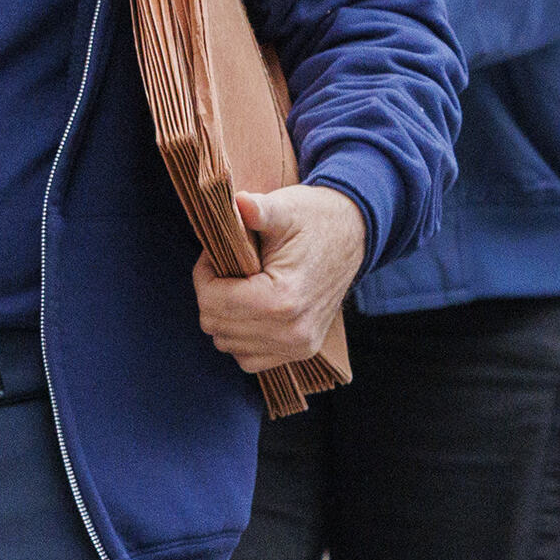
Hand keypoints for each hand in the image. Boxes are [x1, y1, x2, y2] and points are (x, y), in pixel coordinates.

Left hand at [195, 182, 368, 370]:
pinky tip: (250, 309)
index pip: (212, 302)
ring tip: (240, 285)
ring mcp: (298, 345)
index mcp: (283, 299)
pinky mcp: (301, 351)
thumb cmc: (315, 219)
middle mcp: (291, 331)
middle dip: (212, 294)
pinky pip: (248, 358)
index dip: (204, 275)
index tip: (216, 255)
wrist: (354, 234)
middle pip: (215, 325)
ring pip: (227, 343)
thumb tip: (238, 201)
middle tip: (227, 267)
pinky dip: (240, 337)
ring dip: (224, 316)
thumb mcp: (285, 209)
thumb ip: (258, 210)